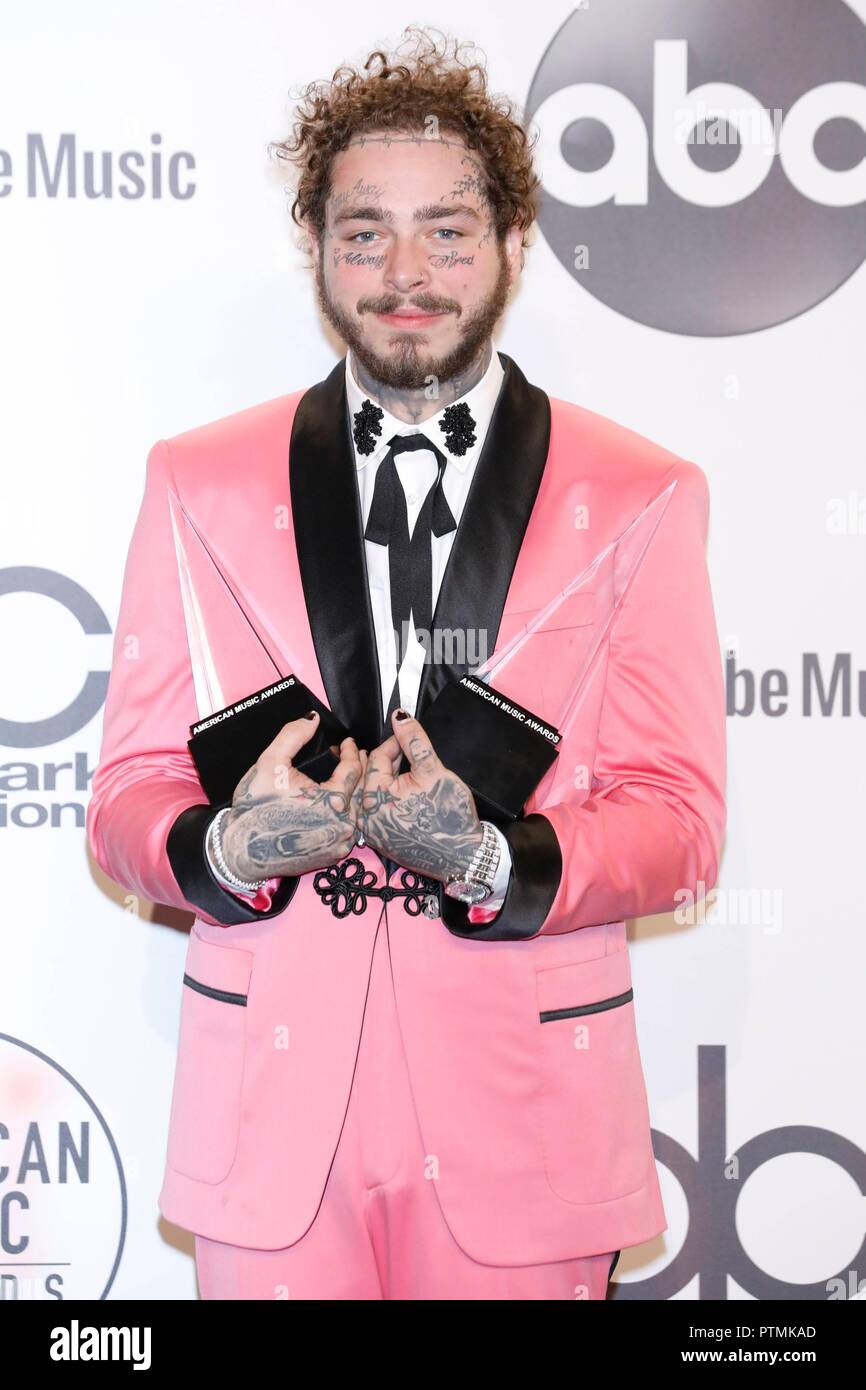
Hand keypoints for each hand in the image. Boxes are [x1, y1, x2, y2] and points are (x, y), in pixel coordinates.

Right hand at [219, 711, 366, 880]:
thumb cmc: (254, 809)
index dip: (351, 752)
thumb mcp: (270, 763)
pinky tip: (339, 800)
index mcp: (331, 802)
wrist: (240, 850)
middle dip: (360, 768)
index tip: (347, 743)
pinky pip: (349, 827)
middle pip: (362, 790)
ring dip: (356, 790)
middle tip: (357, 754)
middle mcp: (342, 826)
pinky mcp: (333, 855)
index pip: (353, 770)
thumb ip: (293, 735)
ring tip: (350, 774)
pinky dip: (348, 811)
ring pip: (359, 810)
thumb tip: (312, 719)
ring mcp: (339, 843)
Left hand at [355, 708, 483, 881]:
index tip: (409, 736)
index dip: (395, 743)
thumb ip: (414, 741)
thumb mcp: (434, 771)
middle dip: (388, 759)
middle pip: (372, 775)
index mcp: (375, 799)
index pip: (378, 758)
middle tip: (406, 750)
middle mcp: (366, 818)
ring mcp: (372, 831)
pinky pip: (378, 810)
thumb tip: (400, 716)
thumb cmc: (450, 816)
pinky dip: (388, 796)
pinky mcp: (382, 840)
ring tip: (406, 769)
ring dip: (387, 777)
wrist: (463, 857)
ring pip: (374, 792)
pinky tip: (405, 792)